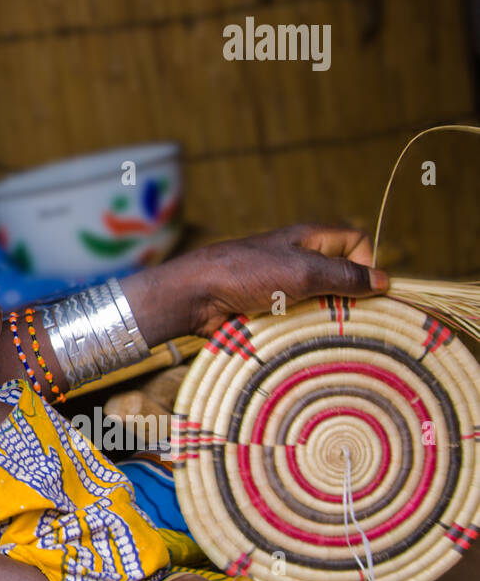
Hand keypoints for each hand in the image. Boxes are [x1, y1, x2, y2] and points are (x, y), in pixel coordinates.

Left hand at [155, 223, 390, 337]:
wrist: (195, 295)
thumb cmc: (247, 273)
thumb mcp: (302, 271)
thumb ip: (344, 276)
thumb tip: (385, 280)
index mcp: (310, 239)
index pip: (357, 243)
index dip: (364, 263)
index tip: (359, 289)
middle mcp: (300, 260)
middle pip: (343, 278)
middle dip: (348, 299)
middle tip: (344, 318)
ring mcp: (285, 285)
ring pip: (325, 303)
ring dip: (326, 319)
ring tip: (321, 332)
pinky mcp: (271, 309)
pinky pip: (301, 320)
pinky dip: (305, 330)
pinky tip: (303, 340)